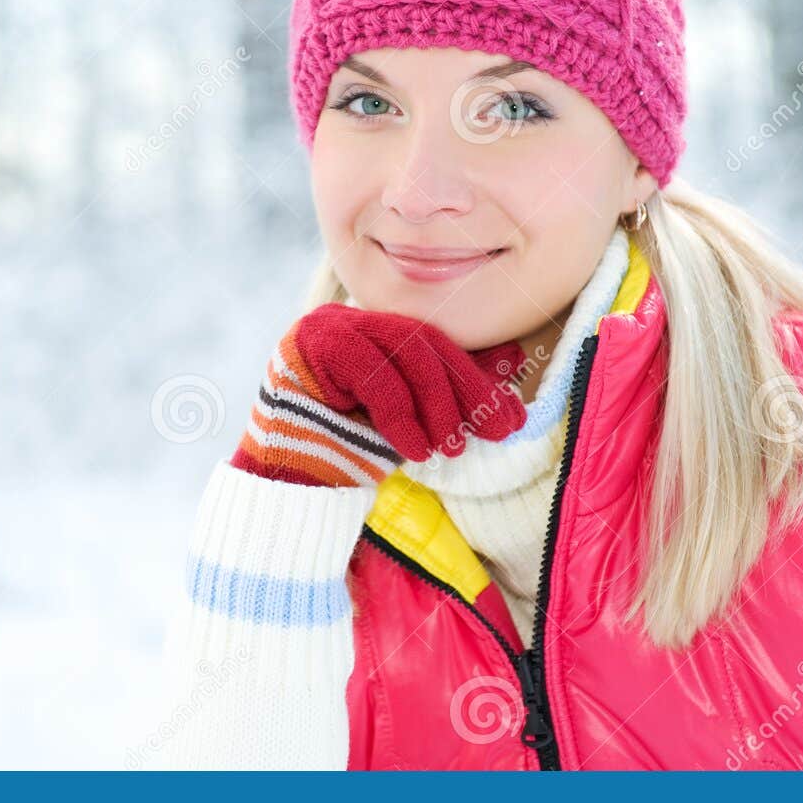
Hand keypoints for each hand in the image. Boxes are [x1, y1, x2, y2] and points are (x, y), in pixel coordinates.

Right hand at [230, 303, 526, 488]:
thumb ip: (453, 390)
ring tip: (448, 450)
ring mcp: (326, 324)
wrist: (288, 484)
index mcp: (372, 329)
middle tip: (497, 431)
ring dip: (436, 407)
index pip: (434, 343)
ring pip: (404, 352)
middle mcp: (348, 318)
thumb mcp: (414, 421)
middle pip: (423, 343)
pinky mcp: (311, 343)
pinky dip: (400, 414)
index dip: (477, 378)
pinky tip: (414, 450)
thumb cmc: (348, 451)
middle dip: (466, 391)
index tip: (512, 418)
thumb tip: (513, 359)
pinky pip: (373, 373)